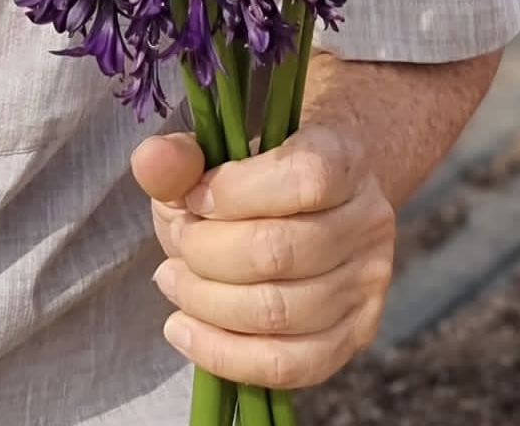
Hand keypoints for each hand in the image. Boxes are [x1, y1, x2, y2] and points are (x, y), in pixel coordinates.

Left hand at [131, 123, 396, 390]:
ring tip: (173, 280)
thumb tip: (152, 160)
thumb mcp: (213, 154)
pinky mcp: (353, 336)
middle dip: (207, 253)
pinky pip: (287, 364)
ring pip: (280, 312)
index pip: (301, 179)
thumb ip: (179, 158)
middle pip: (281, 252)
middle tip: (176, 242)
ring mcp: (366, 284)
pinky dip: (224, 353)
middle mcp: (367, 222)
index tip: (192, 197)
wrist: (312, 204)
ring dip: (207, 301)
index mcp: (342, 159)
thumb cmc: (256, 178)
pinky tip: (184, 329)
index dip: (233, 193)